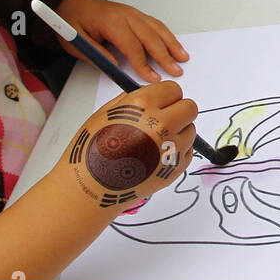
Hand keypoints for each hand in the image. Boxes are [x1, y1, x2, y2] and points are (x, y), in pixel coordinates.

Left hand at [55, 0, 189, 82]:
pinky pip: (154, 24)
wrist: (72, 3)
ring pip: (156, 28)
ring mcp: (132, 12)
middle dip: (164, 55)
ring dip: (171, 43)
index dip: (143, 63)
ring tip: (182, 57)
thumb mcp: (75, 41)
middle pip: (150, 36)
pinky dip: (167, 35)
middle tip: (175, 71)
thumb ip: (96, 54)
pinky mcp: (135, 14)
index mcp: (110, 21)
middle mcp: (125, 14)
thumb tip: (115, 67)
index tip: (152, 78)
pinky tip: (173, 45)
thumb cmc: (72, 21)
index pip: (131, 45)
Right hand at [60, 81, 197, 211]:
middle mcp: (160, 125)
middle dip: (179, 111)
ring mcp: (171, 148)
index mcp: (141, 106)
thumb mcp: (104, 114)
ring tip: (153, 142)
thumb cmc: (91, 152)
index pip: (174, 89)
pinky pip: (188, 151)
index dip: (167, 96)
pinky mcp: (175, 168)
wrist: (89, 189)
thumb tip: (152, 94)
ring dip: (178, 132)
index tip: (162, 102)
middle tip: (165, 119)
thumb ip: (132, 100)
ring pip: (191, 130)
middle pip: (190, 108)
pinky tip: (155, 156)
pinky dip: (176, 152)